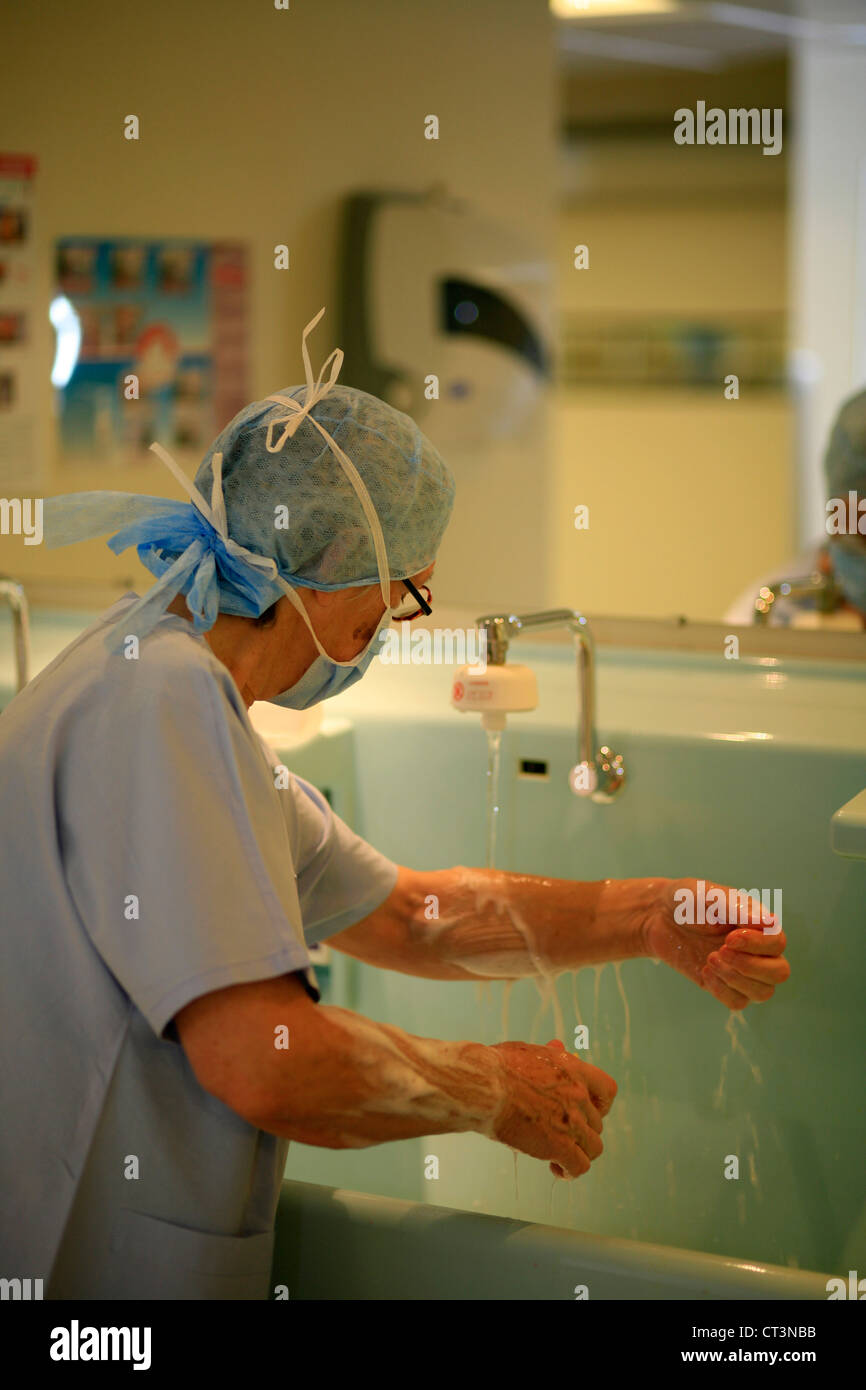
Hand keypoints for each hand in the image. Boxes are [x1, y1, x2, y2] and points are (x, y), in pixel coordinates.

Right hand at [489, 1038, 616, 1179]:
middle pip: (597, 1123)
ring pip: (594, 1147)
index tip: (587, 1112)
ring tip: (561, 1157)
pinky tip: (557, 1169)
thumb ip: (548, 1053)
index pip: (608, 1090)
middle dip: (581, 1131)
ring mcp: (572, 1121)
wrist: (485, 1086)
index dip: (600, 1105)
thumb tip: (558, 1045)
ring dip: (579, 1152)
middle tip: (559, 1135)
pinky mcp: (559, 1145)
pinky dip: (570, 1171)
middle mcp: (579, 1095)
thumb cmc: (498, 1066)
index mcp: (574, 1070)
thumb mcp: (529, 1051)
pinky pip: (579, 1166)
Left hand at [643, 878, 789, 1010]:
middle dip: (751, 967)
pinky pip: (738, 1002)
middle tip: (720, 951)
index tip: (729, 936)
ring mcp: (741, 970)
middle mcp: (756, 950)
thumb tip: (769, 923)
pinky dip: (723, 991)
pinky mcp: (723, 984)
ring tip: (709, 959)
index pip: (778, 943)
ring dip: (737, 980)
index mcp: (758, 924)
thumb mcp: (708, 895)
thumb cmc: (687, 899)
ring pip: (763, 993)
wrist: (658, 915)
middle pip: (780, 973)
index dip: (758, 945)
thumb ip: (736, 907)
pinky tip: (704, 971)